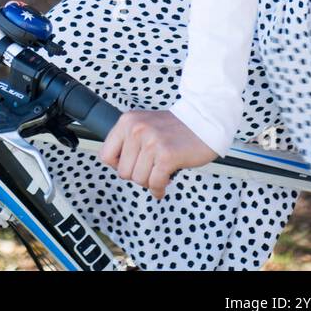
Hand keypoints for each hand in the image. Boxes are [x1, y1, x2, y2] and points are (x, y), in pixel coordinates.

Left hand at [98, 109, 218, 200]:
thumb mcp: (144, 125)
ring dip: (151, 181)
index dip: (118, 165)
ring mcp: (151, 142)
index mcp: (127, 121)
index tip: (132, 165)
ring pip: (139, 180)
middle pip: (123, 172)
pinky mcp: (166, 155)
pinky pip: (155, 184)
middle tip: (151, 168)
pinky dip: (159, 189)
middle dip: (138, 175)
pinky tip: (165, 184)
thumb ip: (129, 141)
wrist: (204, 121)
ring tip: (160, 171)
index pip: (106, 155)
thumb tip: (117, 167)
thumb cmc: (176, 128)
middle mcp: (137, 130)